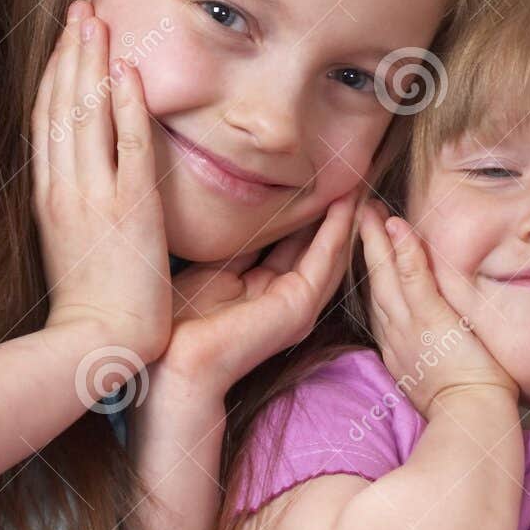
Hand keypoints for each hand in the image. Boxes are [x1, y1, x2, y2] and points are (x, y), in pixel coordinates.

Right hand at [33, 0, 170, 374]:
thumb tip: (79, 173)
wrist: (99, 343)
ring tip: (97, 19)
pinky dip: (127, 106)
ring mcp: (95, 196)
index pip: (47, 119)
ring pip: (87, 114)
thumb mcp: (68, 241)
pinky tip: (130, 71)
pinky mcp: (130, 209)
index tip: (65, 35)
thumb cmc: (91, 301)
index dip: (55, 72)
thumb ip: (73, 202)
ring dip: (91, 62)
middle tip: (81, 6)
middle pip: (60, 104)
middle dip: (70, 51)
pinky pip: (128, 146)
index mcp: (48, 195)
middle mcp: (64, 188)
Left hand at [152, 193, 359, 398]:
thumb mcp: (212, 265)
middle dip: (332, 210)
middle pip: (316, 246)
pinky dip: (337, 229)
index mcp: (263, 291)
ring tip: (356, 179)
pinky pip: (326, 259)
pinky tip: (345, 201)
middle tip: (349, 170)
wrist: (173, 359)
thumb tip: (251, 208)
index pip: (292, 244)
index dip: (303, 212)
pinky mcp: (301, 306)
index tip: (313, 176)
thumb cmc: (179, 319)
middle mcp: (285, 299)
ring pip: (329, 252)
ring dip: (343, 215)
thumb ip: (239, 244)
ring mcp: (297, 306)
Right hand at [359, 200, 515, 418]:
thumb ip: (433, 359)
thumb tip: (441, 350)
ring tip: (366, 209)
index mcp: (398, 351)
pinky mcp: (430, 318)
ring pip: (385, 274)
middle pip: (375, 284)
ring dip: (374, 239)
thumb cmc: (465, 408)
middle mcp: (396, 335)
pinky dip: (402, 249)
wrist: (472, 419)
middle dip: (364, 250)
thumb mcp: (438, 383)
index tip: (368, 254)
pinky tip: (395, 223)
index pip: (380, 306)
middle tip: (357, 219)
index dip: (372, 277)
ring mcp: (409, 325)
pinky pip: (412, 276)